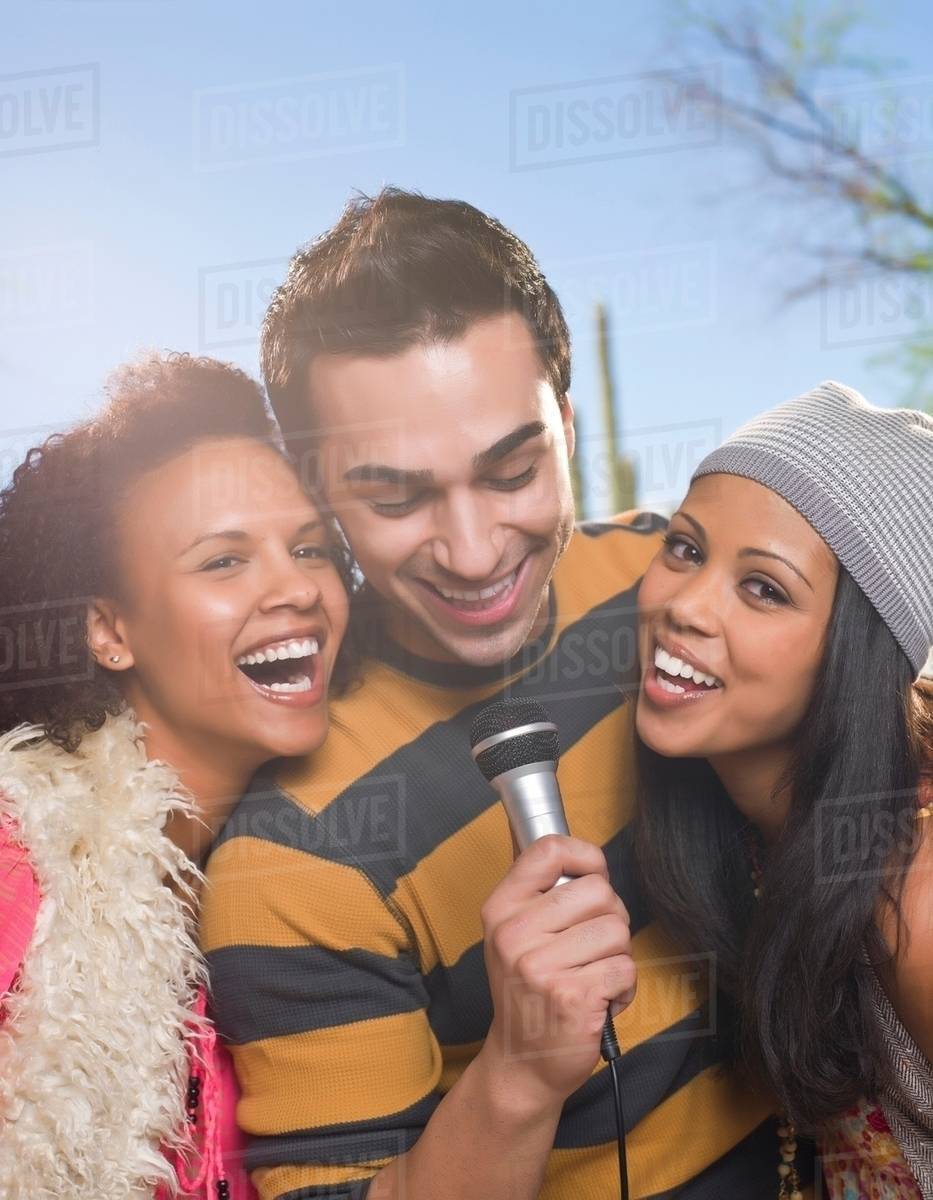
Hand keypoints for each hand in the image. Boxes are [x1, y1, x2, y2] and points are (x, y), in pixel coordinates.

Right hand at [479, 835, 635, 1106]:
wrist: (522, 1064)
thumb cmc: (530, 992)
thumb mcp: (516, 936)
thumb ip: (544, 896)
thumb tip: (590, 859)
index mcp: (501, 908)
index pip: (549, 850)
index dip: (586, 856)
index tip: (592, 876)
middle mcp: (514, 933)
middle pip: (599, 891)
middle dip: (610, 918)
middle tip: (593, 947)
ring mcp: (540, 966)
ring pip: (617, 930)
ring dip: (618, 956)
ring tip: (594, 976)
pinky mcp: (572, 996)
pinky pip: (625, 968)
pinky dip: (624, 987)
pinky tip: (601, 1000)